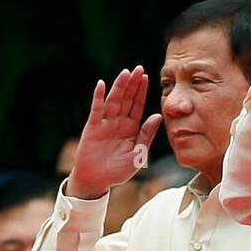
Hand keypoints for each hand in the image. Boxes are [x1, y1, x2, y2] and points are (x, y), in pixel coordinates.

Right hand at [66, 66, 162, 199]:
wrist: (98, 181)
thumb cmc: (118, 171)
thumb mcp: (138, 155)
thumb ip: (147, 135)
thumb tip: (158, 116)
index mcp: (131, 128)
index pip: (137, 106)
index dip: (142, 92)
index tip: (147, 77)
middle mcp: (118, 122)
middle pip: (126, 99)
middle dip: (132, 84)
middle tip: (139, 68)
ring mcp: (105, 123)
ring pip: (113, 101)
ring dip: (119, 87)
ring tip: (125, 73)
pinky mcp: (93, 126)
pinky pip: (96, 109)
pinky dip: (98, 97)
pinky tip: (101, 84)